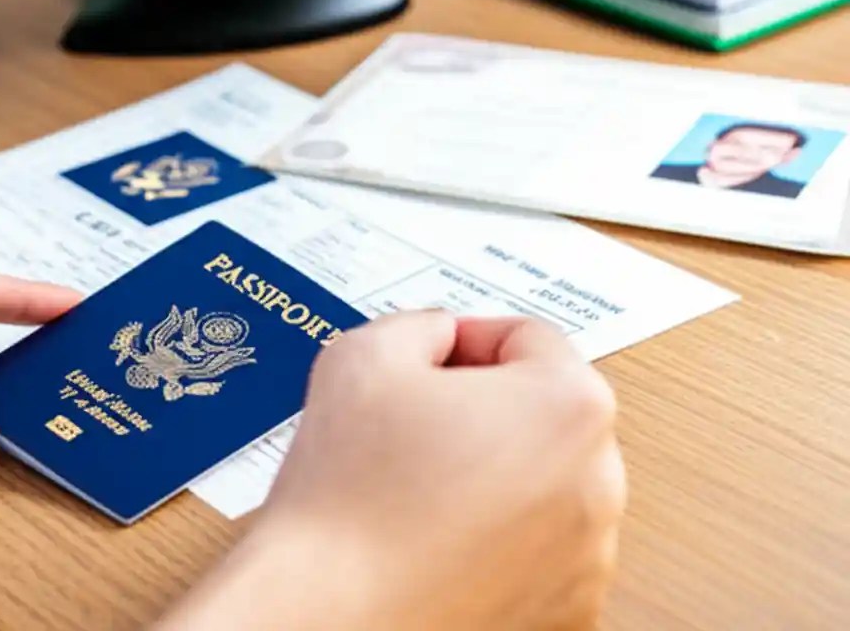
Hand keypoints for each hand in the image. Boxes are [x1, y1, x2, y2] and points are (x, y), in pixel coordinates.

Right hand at [158, 311, 624, 629]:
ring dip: (490, 475)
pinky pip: (534, 553)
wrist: (328, 613)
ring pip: (541, 485)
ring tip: (413, 490)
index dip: (463, 339)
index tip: (428, 362)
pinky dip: (493, 542)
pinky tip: (431, 540)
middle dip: (481, 409)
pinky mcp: (563, 613)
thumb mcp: (363, 355)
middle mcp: (597, 484)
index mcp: (567, 405)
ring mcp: (586, 559)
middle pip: (542, 413)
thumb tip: (438, 339)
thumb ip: (419, 324)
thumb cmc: (346, 501)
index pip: (527, 338)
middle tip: (411, 425)